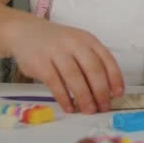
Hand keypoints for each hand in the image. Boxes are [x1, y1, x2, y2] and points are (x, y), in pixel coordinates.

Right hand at [9, 20, 123, 113]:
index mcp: (88, 40)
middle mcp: (74, 43)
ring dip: (84, 97)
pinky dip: (64, 98)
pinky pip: (55, 83)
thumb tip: (108, 90)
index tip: (118, 94)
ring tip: (89, 110)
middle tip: (104, 107)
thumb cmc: (57, 43)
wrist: (25, 32)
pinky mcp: (40, 62)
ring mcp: (56, 52)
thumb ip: (92, 62)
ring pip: (74, 77)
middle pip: (93, 69)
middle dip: (101, 91)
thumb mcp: (78, 45)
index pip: (107, 59)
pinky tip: (69, 107)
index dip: (115, 78)